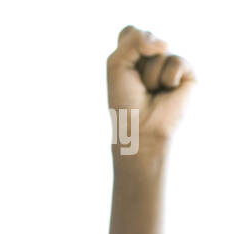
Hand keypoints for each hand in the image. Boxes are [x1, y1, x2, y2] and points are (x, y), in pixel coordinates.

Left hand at [107, 26, 195, 146]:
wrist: (139, 129)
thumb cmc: (125, 101)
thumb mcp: (117, 63)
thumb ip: (135, 39)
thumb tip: (166, 44)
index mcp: (136, 56)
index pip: (131, 32)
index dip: (126, 48)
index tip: (124, 71)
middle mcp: (155, 58)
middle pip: (146, 37)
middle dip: (137, 62)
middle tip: (138, 85)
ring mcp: (172, 64)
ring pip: (160, 52)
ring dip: (150, 75)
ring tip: (152, 92)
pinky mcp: (188, 74)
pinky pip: (176, 62)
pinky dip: (167, 79)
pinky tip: (167, 92)